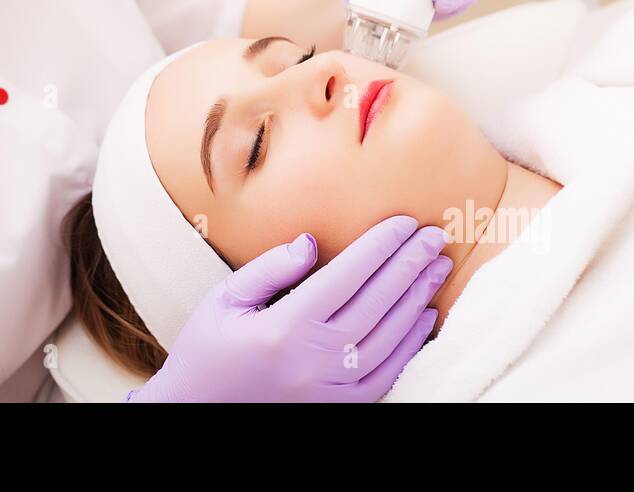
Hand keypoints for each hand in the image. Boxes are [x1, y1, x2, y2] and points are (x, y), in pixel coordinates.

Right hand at [126, 216, 451, 401]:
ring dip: (417, 298)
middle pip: (377, 304)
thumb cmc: (207, 350)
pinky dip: (410, 344)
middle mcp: (313, 361)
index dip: (379, 246)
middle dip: (410, 264)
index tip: (403, 221)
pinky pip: (386, 374)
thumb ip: (269, 268)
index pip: (346, 277)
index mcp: (284, 329)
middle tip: (434, 235)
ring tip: (437, 266)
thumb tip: (312, 242)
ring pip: (389, 338)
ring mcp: (330, 389)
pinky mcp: (339, 407)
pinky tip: (424, 315)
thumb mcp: (224, 300)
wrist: (196, 411)